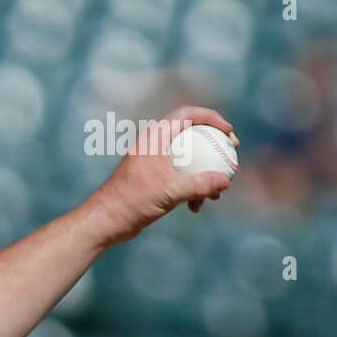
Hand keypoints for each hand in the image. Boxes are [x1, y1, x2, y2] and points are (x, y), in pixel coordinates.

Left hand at [88, 105, 236, 246]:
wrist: (105, 221)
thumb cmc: (131, 202)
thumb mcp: (170, 192)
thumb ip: (200, 185)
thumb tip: (226, 180)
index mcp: (154, 138)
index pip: (187, 114)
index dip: (212, 118)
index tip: (229, 133)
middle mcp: (154, 146)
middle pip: (192, 135)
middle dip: (214, 147)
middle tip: (231, 158)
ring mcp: (154, 162)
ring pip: (189, 159)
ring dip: (206, 173)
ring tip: (216, 194)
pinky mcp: (154, 179)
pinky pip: (181, 176)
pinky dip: (192, 187)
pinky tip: (196, 207)